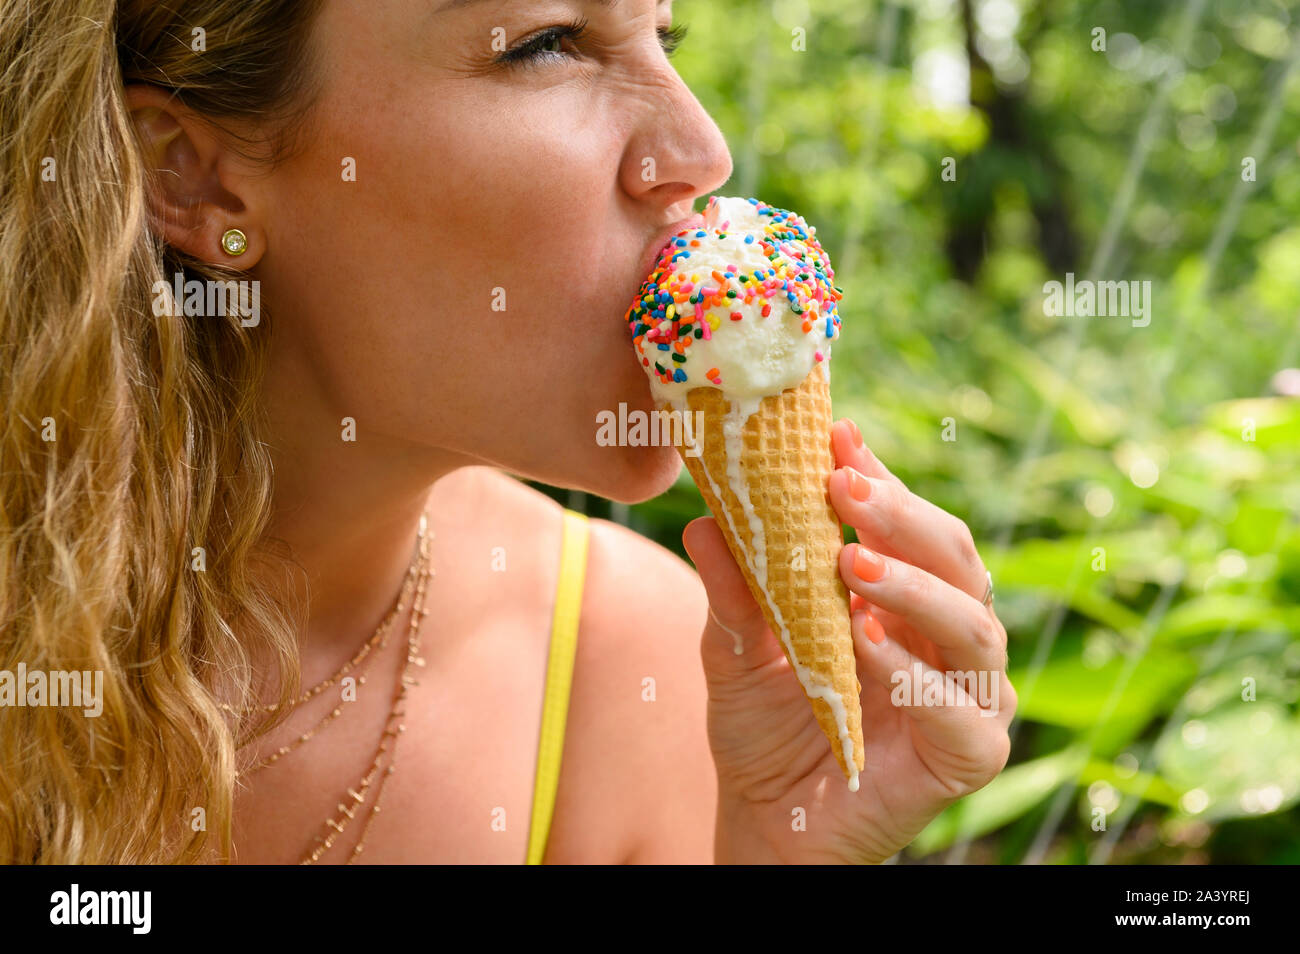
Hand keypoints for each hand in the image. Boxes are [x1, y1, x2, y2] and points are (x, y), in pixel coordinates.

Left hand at [683, 418, 1015, 863]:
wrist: (765, 822)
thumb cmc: (764, 728)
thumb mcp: (737, 651)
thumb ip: (734, 591)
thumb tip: (706, 519)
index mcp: (904, 598)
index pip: (908, 525)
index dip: (879, 478)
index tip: (835, 434)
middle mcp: (945, 637)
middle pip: (955, 557)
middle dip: (901, 514)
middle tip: (842, 484)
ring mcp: (967, 693)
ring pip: (973, 623)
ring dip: (911, 586)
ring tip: (849, 563)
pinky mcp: (968, 753)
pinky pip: (961, 708)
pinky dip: (916, 675)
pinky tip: (868, 644)